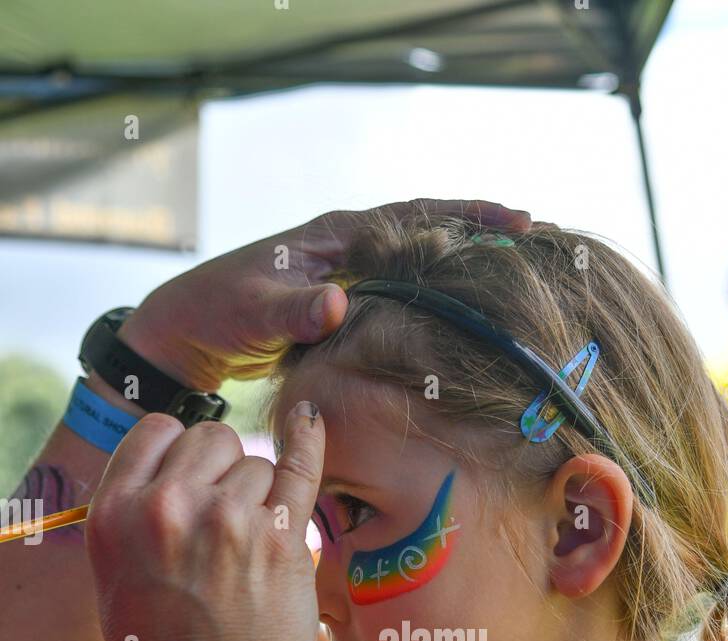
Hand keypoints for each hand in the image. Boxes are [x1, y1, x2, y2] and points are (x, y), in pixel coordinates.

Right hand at [85, 403, 323, 640]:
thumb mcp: (116, 581)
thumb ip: (135, 517)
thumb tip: (172, 469)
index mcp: (115, 514)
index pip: (156, 431)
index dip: (180, 453)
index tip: (195, 481)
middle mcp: (166, 507)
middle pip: (210, 440)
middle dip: (223, 472)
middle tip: (228, 528)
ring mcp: (226, 519)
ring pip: (256, 464)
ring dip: (261, 498)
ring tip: (251, 556)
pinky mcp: (280, 540)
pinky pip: (299, 468)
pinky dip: (310, 441)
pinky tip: (312, 421)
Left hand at [120, 198, 531, 389]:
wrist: (188, 334)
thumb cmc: (217, 313)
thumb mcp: (254, 312)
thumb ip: (294, 310)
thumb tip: (338, 304)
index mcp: (336, 237)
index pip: (413, 216)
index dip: (465, 217)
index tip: (515, 222)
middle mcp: (349, 249)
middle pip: (428, 234)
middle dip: (481, 237)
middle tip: (536, 245)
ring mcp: (350, 278)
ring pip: (419, 267)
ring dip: (463, 272)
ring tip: (516, 283)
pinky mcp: (346, 308)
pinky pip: (402, 300)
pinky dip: (435, 306)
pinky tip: (464, 325)